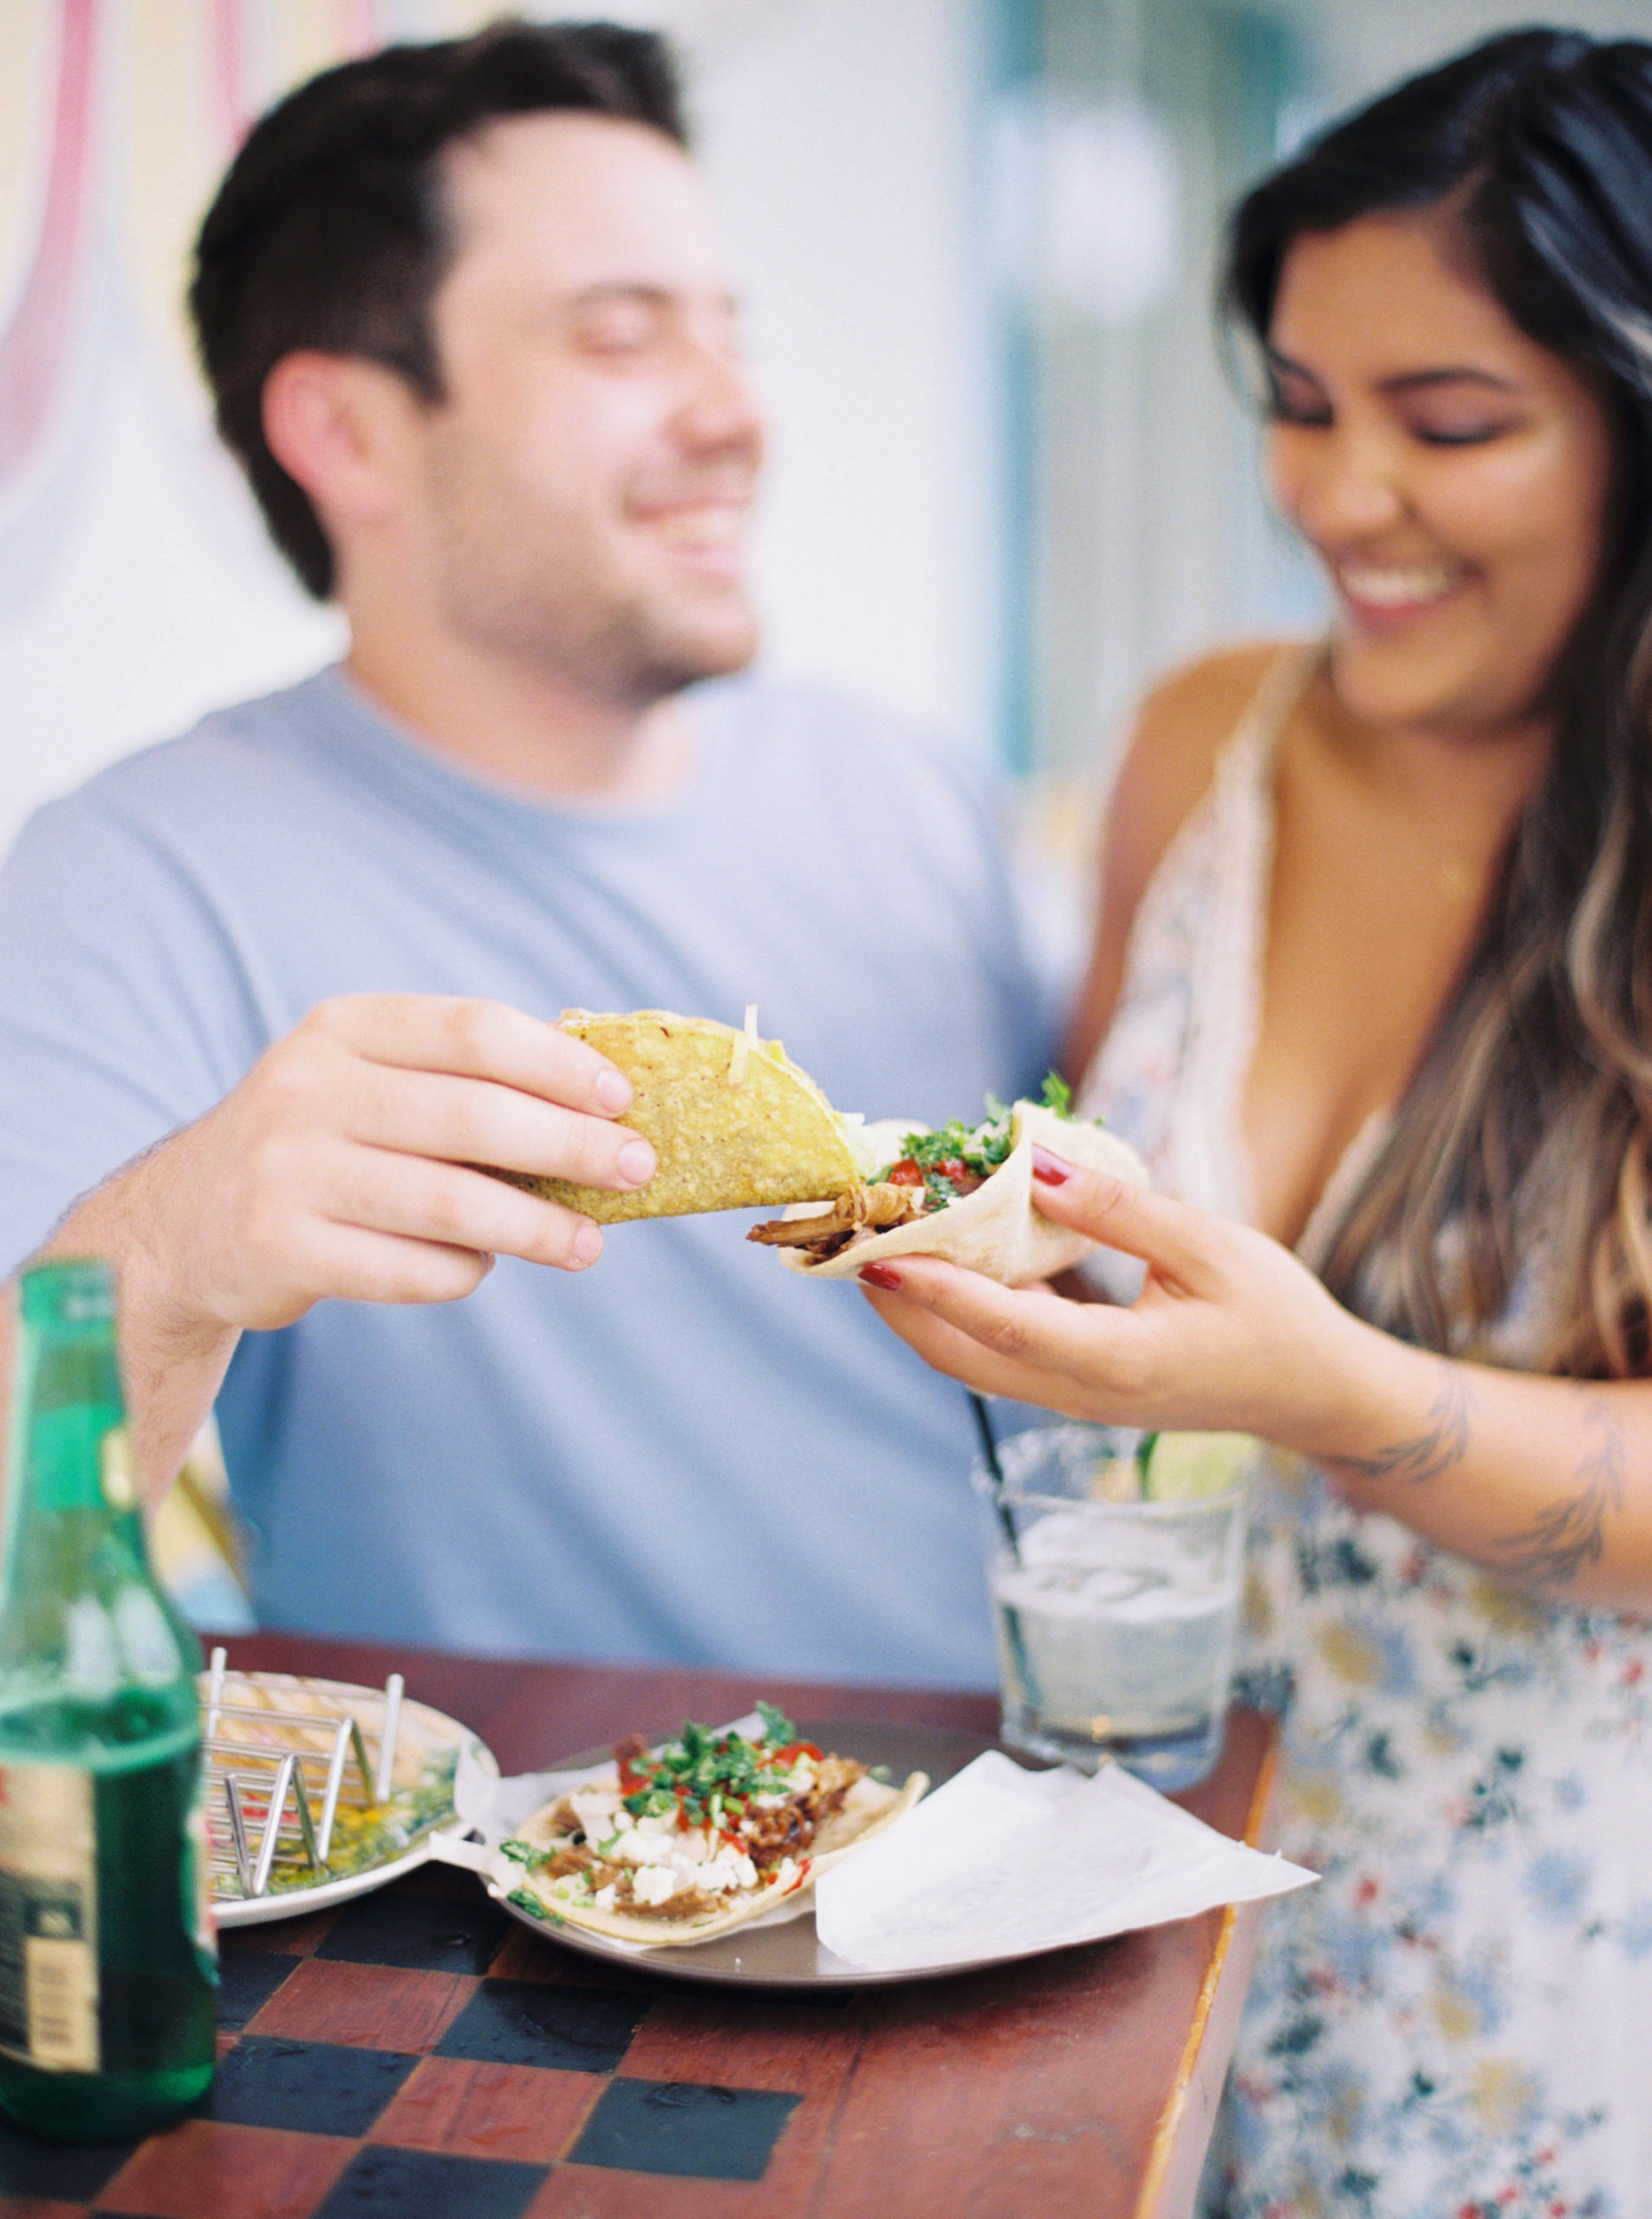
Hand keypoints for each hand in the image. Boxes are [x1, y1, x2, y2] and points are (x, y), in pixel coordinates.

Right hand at [121, 995, 653, 1336]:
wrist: (188, 1221)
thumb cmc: (324, 1141)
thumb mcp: (368, 1079)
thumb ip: (463, 1079)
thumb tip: (606, 1102)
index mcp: (345, 1029)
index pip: (474, 1031)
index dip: (560, 1065)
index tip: (621, 1100)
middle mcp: (309, 1089)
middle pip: (474, 1117)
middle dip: (571, 1147)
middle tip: (635, 1170)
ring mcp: (290, 1170)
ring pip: (451, 1205)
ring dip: (538, 1228)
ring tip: (587, 1244)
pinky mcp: (281, 1248)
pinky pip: (409, 1269)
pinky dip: (464, 1272)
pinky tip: (484, 1264)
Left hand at [858, 1145, 1378, 1452]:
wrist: (1314, 1393)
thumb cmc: (1274, 1315)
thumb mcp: (1209, 1246)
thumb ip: (1117, 1209)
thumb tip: (1032, 1164)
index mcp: (1120, 1364)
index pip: (1006, 1327)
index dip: (937, 1292)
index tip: (879, 1255)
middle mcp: (1083, 1393)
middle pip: (963, 1358)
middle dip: (900, 1306)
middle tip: (850, 1241)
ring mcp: (1076, 1399)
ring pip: (975, 1362)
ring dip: (923, 1311)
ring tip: (883, 1244)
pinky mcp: (1079, 1386)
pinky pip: (1004, 1352)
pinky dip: (968, 1310)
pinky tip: (955, 1255)